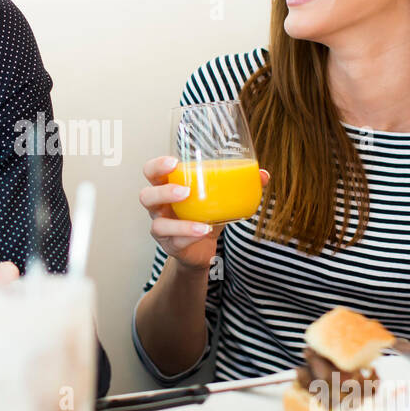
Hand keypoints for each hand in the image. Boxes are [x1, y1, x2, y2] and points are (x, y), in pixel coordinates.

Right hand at [139, 155, 269, 269]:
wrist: (201, 248)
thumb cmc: (205, 215)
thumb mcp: (219, 198)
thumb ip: (238, 184)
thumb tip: (263, 175)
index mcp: (167, 188)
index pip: (151, 172)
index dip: (157, 166)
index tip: (174, 162)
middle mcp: (159, 208)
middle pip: (146, 196)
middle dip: (163, 192)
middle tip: (185, 191)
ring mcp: (162, 228)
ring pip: (158, 225)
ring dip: (179, 224)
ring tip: (202, 222)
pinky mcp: (170, 246)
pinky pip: (175, 242)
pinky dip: (191, 237)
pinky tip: (205, 233)